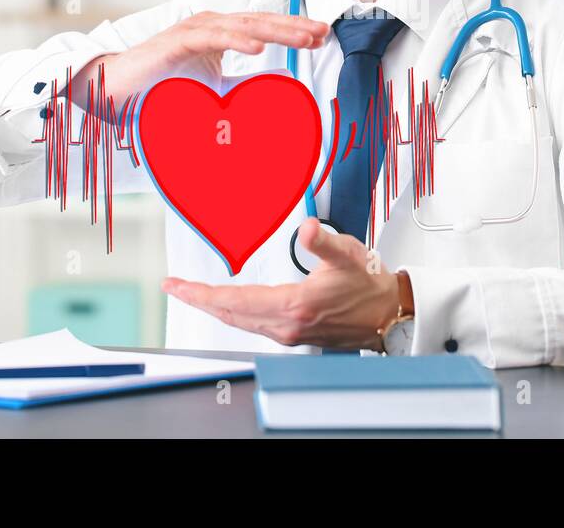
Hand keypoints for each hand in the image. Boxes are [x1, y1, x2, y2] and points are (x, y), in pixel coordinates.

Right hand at [73, 11, 328, 100]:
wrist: (114, 90)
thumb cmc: (161, 88)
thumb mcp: (214, 88)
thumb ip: (246, 84)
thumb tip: (282, 81)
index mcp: (220, 33)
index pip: (263, 27)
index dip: (292, 29)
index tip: (321, 34)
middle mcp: (209, 25)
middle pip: (259, 22)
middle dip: (293, 27)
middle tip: (322, 32)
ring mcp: (192, 31)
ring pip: (242, 26)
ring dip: (275, 31)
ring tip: (303, 37)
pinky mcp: (176, 42)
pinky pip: (211, 38)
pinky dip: (236, 41)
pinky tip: (257, 48)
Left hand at [162, 217, 401, 350]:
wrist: (389, 313)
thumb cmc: (369, 284)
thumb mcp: (348, 254)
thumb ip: (324, 241)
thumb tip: (306, 228)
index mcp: (294, 305)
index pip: (234, 300)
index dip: (202, 294)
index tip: (177, 287)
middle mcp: (287, 325)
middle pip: (230, 315)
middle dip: (199, 301)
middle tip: (175, 289)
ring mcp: (291, 333)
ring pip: (240, 322)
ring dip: (215, 308)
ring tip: (196, 295)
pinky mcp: (296, 334)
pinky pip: (254, 326)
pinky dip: (235, 314)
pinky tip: (231, 306)